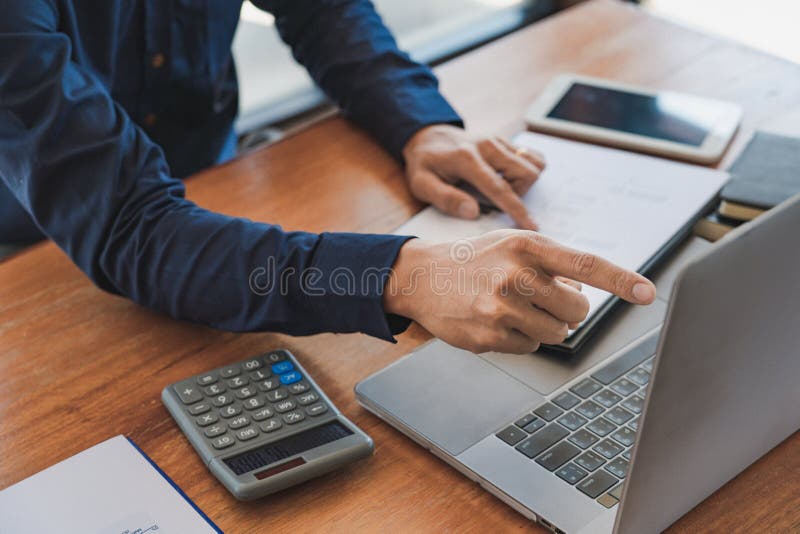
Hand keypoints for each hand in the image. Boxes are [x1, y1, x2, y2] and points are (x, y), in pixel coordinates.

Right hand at [384, 230, 655, 353]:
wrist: (420, 277)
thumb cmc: (472, 260)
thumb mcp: (511, 245)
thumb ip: (551, 265)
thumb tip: (583, 293)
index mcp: (528, 246)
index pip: (586, 264)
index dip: (621, 280)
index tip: (647, 293)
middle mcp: (516, 275)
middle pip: (577, 311)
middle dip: (568, 311)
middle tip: (543, 300)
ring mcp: (501, 308)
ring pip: (556, 334)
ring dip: (544, 326)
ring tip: (514, 308)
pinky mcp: (489, 335)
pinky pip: (529, 348)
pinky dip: (519, 338)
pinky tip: (495, 321)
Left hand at [402, 124, 543, 229]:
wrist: (427, 135)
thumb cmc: (424, 164)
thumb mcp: (422, 184)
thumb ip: (446, 199)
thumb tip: (473, 212)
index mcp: (466, 159)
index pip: (499, 187)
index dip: (516, 209)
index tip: (531, 226)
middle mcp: (487, 145)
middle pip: (526, 173)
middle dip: (519, 193)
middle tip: (495, 199)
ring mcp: (498, 140)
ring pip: (533, 163)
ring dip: (523, 181)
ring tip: (500, 187)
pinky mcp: (503, 140)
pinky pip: (530, 155)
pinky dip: (525, 169)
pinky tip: (507, 176)